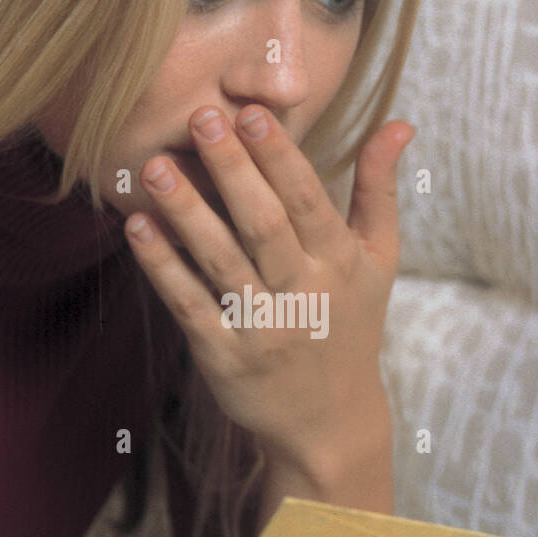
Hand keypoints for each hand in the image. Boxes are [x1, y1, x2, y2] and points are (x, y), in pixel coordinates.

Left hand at [125, 105, 413, 474]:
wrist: (331, 423)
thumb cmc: (352, 327)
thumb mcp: (379, 260)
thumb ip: (380, 190)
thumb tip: (399, 123)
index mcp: (340, 264)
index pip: (309, 202)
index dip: (280, 158)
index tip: (252, 112)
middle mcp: (304, 294)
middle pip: (264, 225)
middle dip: (232, 170)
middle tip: (200, 117)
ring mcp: (263, 329)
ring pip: (222, 262)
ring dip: (187, 213)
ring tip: (156, 168)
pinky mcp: (225, 358)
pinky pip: (191, 306)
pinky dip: (163, 269)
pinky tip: (138, 229)